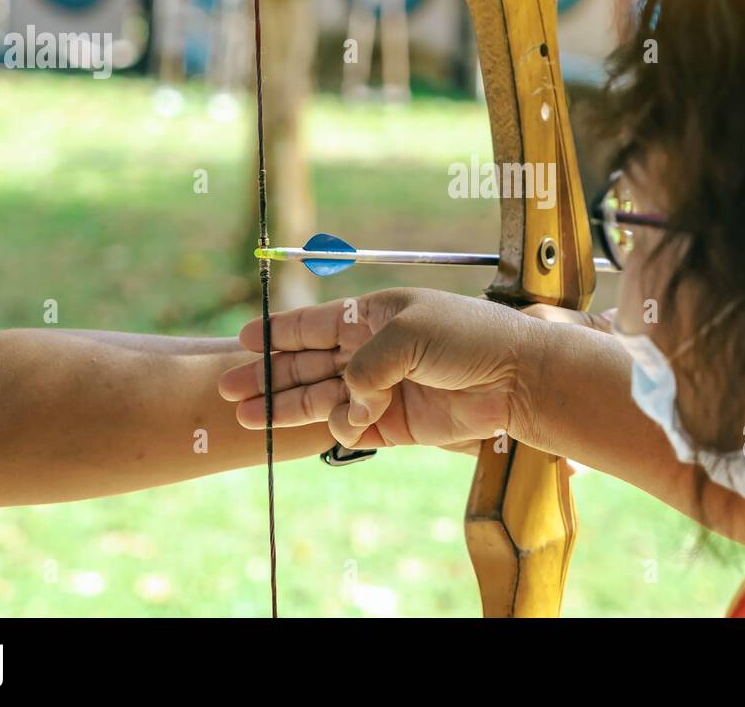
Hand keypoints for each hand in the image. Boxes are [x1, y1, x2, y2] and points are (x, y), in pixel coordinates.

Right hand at [218, 288, 551, 450]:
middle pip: (307, 364)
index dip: (278, 332)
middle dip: (268, 375)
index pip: (315, 324)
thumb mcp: (407, 333)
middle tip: (227, 387)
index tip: (242, 340)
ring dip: (285, 405)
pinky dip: (341, 427)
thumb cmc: (468, 339)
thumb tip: (348, 403)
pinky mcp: (394, 424)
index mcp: (373, 316)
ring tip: (247, 415)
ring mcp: (381, 388)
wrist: (517, 379)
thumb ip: (364, 366)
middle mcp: (371, 351)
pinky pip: (350, 427)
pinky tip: (340, 422)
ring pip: (320, 397)